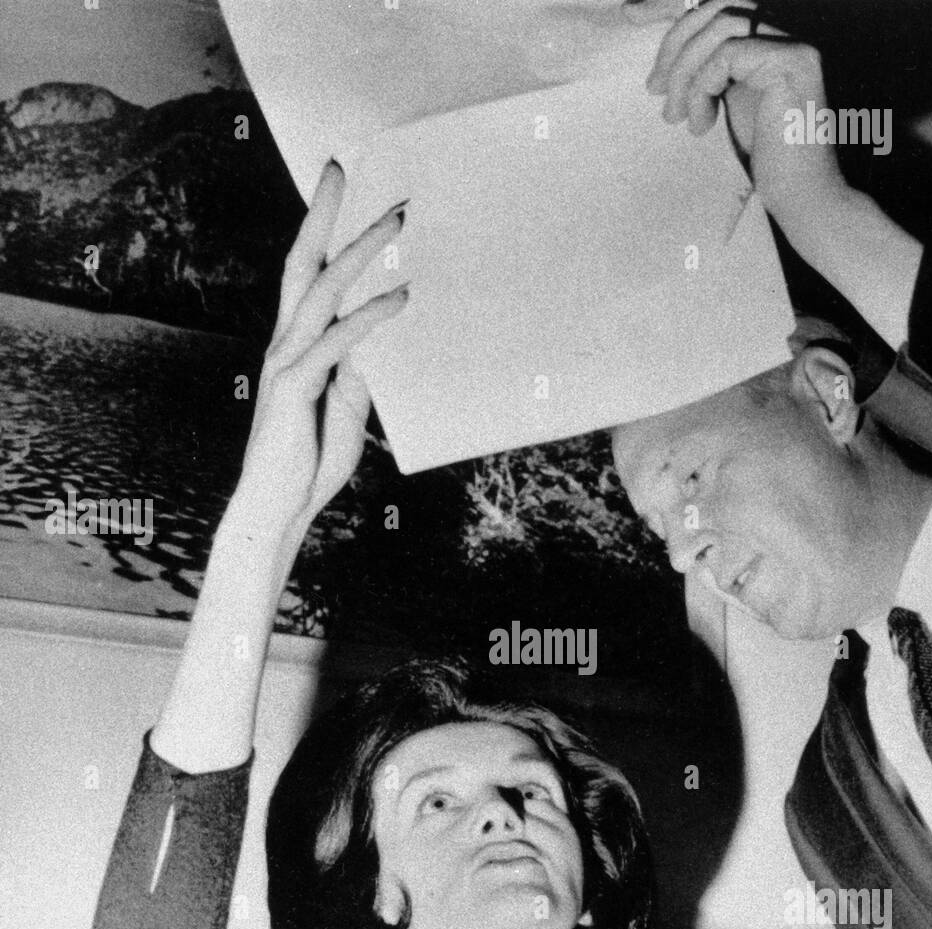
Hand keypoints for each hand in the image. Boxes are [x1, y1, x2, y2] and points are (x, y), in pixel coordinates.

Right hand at [239, 159, 407, 525]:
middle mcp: (285, 343)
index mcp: (295, 345)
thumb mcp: (346, 408)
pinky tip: (402, 297)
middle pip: (301, 262)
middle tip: (342, 164)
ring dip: (360, 249)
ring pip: (321, 288)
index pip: (304, 275)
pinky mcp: (296, 385)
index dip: (317, 229)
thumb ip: (359, 371)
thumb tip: (382, 338)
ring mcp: (287, 361)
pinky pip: (339, 339)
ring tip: (396, 219)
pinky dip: (372, 314)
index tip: (334, 186)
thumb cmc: (309, 462)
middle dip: (323, 212)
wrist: (277, 508)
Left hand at [626, 0, 851, 243]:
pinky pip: (726, 55)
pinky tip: (702, 124)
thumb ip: (711, 72)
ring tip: (677, 115)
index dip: (674, 15)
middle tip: (655, 89)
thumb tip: (668, 58)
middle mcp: (788, 35)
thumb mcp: (730, 105)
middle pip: (717, 6)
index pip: (719, 6)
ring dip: (685, 71)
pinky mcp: (790, 63)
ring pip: (719, 26)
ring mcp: (793, 46)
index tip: (633, 22)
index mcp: (772, 43)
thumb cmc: (766, 164)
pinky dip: (702, 87)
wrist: (802, 199)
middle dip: (674, 44)